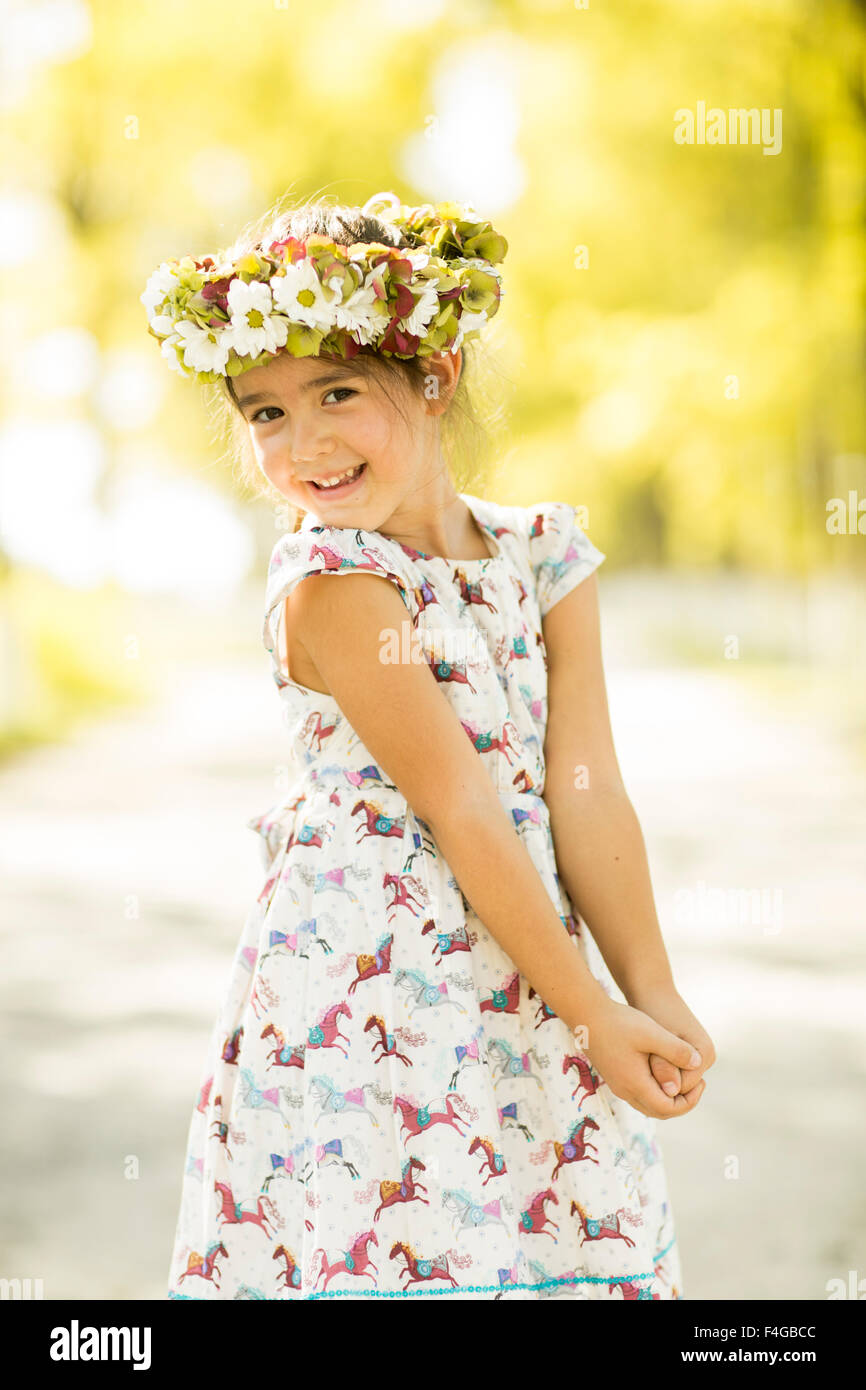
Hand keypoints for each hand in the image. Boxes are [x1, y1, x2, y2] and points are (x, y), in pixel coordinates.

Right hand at [575, 996, 706, 1119]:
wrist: (586, 1013)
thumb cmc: (619, 1021)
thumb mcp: (653, 1033)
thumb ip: (677, 1050)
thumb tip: (698, 1064)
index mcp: (635, 1084)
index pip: (668, 1109)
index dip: (689, 1101)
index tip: (702, 1082)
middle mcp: (624, 1090)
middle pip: (658, 1111)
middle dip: (681, 1103)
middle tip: (698, 1085)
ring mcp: (617, 1084)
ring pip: (648, 1104)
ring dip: (668, 1097)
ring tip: (684, 1078)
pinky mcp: (614, 1075)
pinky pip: (639, 1093)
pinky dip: (656, 1090)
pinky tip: (664, 1070)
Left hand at [626, 979, 715, 1100]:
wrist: (653, 990)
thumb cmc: (653, 1011)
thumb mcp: (657, 1039)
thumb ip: (665, 1066)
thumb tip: (671, 1092)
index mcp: (705, 1054)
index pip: (683, 1088)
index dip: (660, 1086)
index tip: (640, 1072)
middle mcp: (707, 1057)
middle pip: (681, 1086)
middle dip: (660, 1083)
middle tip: (636, 1072)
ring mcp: (699, 1056)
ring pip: (676, 1079)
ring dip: (658, 1077)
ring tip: (637, 1067)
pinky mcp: (688, 1053)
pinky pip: (673, 1071)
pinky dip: (658, 1070)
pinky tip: (640, 1063)